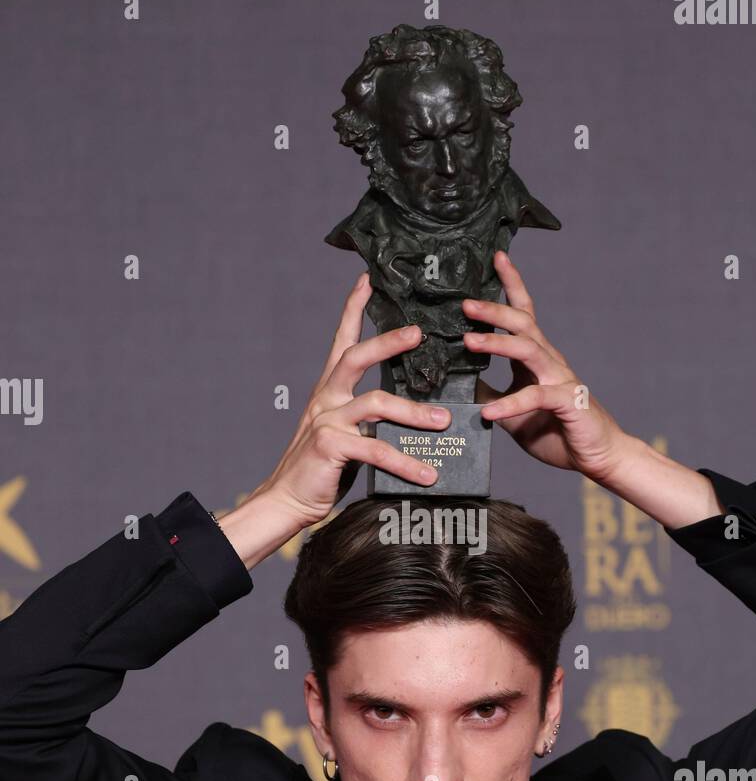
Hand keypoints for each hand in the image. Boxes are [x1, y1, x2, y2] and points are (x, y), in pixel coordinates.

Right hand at [251, 272, 451, 529]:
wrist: (288, 500)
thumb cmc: (323, 468)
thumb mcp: (350, 435)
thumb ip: (373, 420)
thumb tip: (418, 415)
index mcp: (329, 390)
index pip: (342, 341)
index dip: (354, 309)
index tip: (368, 280)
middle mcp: (326, 398)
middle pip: (355, 357)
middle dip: (387, 341)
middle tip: (419, 333)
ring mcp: (326, 421)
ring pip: (375, 403)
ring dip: (413, 411)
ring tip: (443, 421)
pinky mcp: (330, 447)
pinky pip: (375, 449)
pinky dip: (404, 462)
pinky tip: (427, 474)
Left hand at [462, 252, 628, 483]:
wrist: (597, 455)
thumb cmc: (556, 430)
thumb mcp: (511, 411)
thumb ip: (487, 393)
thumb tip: (455, 381)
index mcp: (537, 359)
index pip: (523, 313)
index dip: (512, 283)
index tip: (496, 257)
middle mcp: (549, 361)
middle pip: (522, 323)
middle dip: (494, 309)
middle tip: (465, 303)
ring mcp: (560, 379)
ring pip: (529, 349)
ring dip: (497, 343)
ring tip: (469, 341)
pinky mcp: (567, 402)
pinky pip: (536, 397)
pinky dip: (509, 404)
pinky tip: (487, 413)